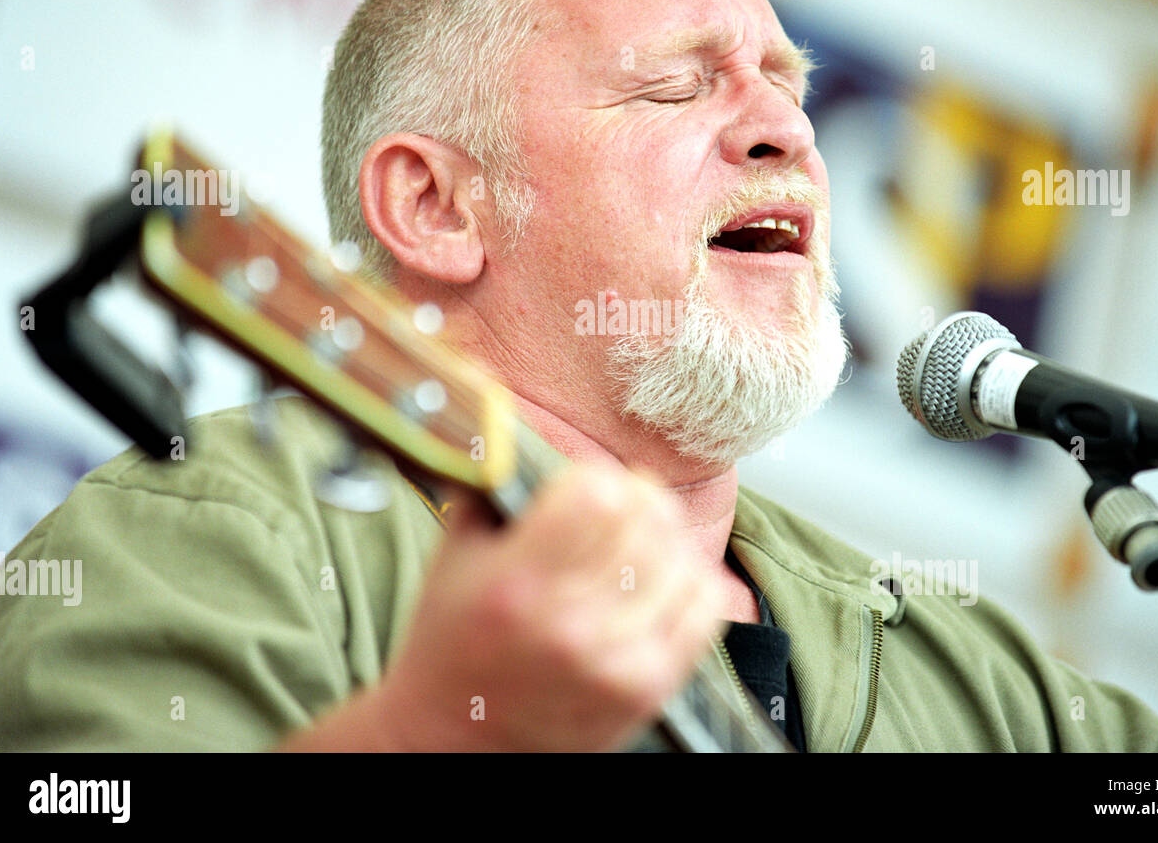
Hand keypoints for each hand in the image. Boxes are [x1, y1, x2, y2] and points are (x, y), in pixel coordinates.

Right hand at [372, 463, 725, 750]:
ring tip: (635, 550)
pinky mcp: (647, 688)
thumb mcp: (456, 551)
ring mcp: (615, 660)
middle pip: (649, 518)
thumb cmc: (452, 640)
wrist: (451, 741)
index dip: (595, 479)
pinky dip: (693, 584)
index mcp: (517, 581)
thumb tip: (514, 417)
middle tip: (617, 510)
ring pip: (683, 558)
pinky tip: (662, 584)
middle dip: (636, 500)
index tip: (582, 490)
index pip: (599, 491)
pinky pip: (706, 608)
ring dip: (664, 541)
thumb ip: (496, 483)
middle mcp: (570, 623)